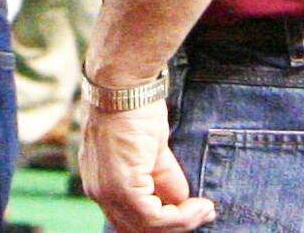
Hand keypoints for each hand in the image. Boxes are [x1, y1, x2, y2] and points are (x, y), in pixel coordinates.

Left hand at [81, 101, 215, 232]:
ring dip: (183, 221)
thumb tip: (183, 200)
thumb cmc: (136, 107)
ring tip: (205, 210)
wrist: (125, 85)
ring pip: (148, 226)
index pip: (129, 217)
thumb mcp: (152, 150)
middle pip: (138, 227)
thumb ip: (162, 177)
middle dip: (175, 225)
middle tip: (203, 214)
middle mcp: (98, 191)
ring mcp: (108, 191)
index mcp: (100, 180)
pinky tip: (199, 205)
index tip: (192, 210)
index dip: (163, 219)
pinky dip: (181, 216)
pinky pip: (156, 217)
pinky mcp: (123, 188)